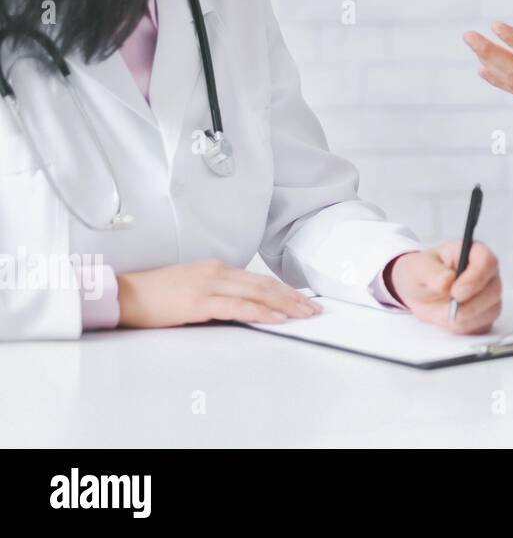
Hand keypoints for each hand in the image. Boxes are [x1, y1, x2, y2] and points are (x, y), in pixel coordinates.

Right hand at [117, 260, 321, 327]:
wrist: (125, 294)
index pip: (259, 279)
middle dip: (293, 297)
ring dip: (285, 305)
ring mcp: (209, 285)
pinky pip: (238, 306)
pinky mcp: (199, 302)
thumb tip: (243, 306)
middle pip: (265, 284)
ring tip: (304, 314)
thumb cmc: (156, 295)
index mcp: (217, 268)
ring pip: (257, 293)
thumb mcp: (193, 288)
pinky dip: (261, 311)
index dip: (284, 290)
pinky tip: (277, 318)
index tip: (303, 300)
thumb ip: (218, 293)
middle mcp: (217, 272)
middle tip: (314, 309)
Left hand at [388, 242, 501, 334]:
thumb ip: (432, 272)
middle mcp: (486, 273)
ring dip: (465, 318)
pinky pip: (484, 325)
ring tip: (442, 314)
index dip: (475, 278)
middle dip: (470, 305)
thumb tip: (448, 279)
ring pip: (491, 310)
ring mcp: (488, 294)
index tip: (455, 292)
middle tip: (449, 309)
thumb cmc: (422, 273)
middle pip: (494, 289)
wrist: (420, 293)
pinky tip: (449, 321)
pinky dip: (465, 328)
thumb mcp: (419, 268)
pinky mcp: (485, 314)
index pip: (487, 262)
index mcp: (472, 253)